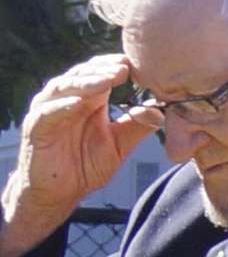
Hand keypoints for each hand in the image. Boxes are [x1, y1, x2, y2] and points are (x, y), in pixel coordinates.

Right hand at [3, 55, 147, 256]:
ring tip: (107, 80)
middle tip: (125, 68)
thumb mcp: (120, 144)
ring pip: (64, 88)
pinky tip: (79, 103)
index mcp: (90, 101)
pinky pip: (47, 113)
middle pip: (83, 75)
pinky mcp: (36, 129)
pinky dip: (62, 106)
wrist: (60, 193)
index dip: (115, 66)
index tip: (138, 63)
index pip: (100, 73)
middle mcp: (67, 101)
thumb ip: (138, 126)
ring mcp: (49, 112)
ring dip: (86, 82)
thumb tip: (162, 109)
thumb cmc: (86, 166)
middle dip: (104, 70)